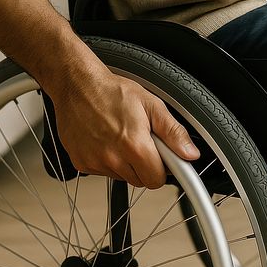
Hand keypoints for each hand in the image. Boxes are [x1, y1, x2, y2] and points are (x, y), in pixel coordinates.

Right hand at [49, 70, 200, 187]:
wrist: (77, 85)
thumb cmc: (112, 92)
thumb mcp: (151, 105)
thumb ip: (173, 133)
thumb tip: (190, 153)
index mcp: (134, 146)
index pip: (157, 180)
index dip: (163, 169)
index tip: (162, 159)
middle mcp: (113, 158)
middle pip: (140, 180)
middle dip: (145, 165)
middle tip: (140, 141)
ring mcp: (95, 162)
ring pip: (122, 177)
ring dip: (126, 163)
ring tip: (121, 137)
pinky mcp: (81, 164)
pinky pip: (103, 172)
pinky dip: (107, 161)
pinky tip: (105, 141)